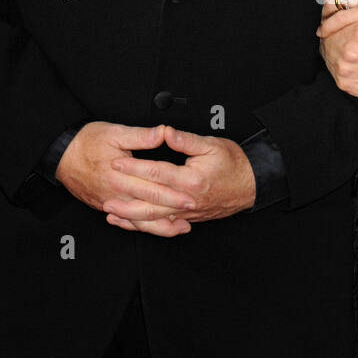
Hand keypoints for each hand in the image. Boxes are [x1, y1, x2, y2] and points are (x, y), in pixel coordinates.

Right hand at [55, 122, 196, 234]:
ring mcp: (109, 202)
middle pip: (148, 207)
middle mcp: (115, 193)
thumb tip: (163, 132)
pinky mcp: (105, 206)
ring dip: (160, 226)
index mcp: (120, 175)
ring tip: (180, 227)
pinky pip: (126, 220)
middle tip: (193, 211)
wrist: (60, 154)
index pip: (152, 188)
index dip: (173, 193)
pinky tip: (154, 226)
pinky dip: (142, 226)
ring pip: (138, 220)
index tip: (191, 195)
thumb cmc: (86, 142)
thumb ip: (141, 136)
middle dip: (172, 211)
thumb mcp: (114, 132)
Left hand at [104, 125, 255, 232]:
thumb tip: (165, 132)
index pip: (156, 173)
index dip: (134, 168)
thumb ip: (186, 140)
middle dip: (125, 194)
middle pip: (149, 200)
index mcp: (191, 180)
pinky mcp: (188, 217)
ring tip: (110, 211)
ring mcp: (187, 212)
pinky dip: (144, 225)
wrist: (252, 185)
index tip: (116, 162)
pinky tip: (131, 223)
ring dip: (130, 216)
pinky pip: (162, 225)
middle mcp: (187, 200)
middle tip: (105, 188)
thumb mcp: (212, 145)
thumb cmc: (235, 164)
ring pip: (153, 218)